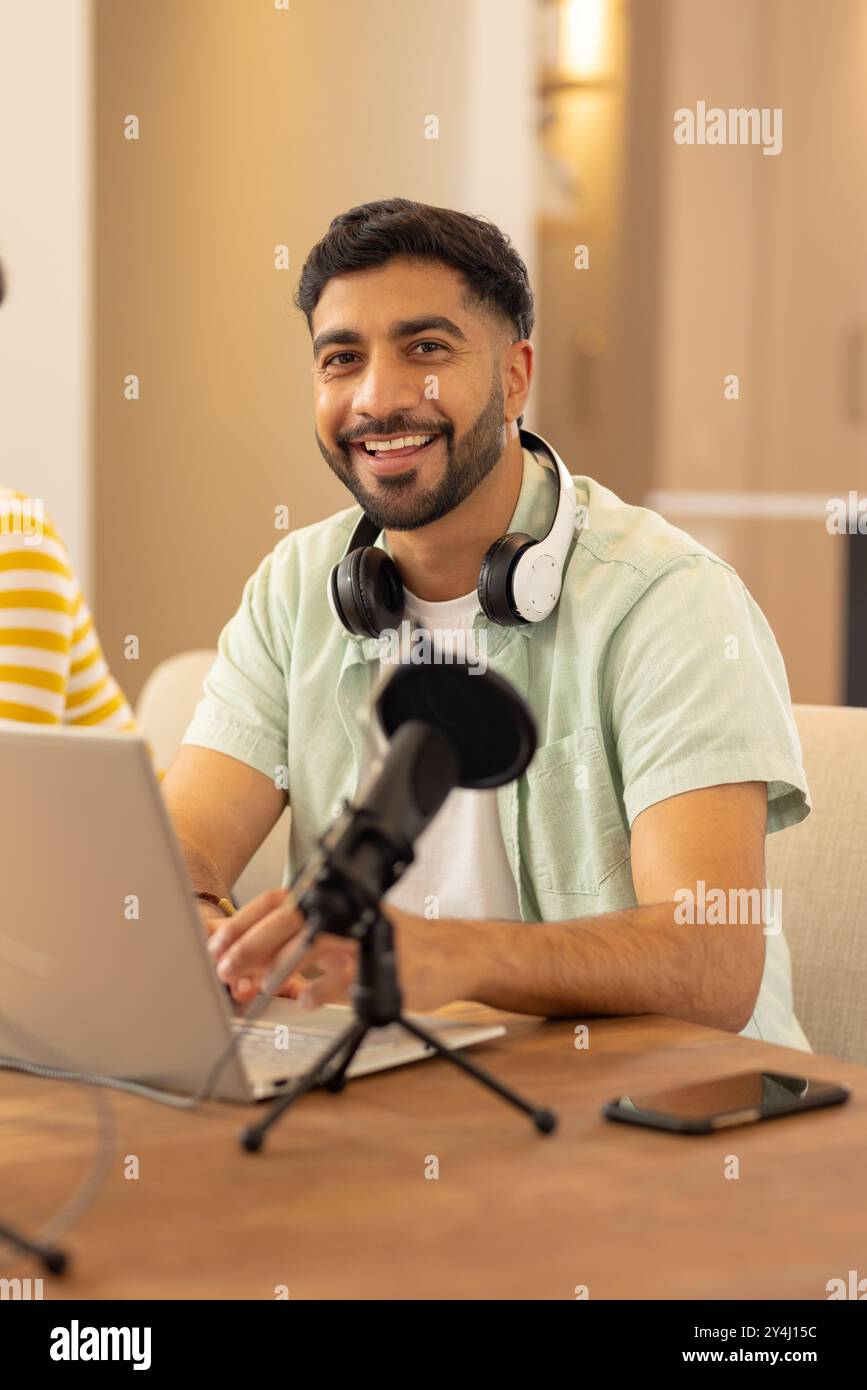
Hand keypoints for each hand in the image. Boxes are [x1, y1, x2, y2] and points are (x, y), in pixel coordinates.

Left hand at [206, 887, 478, 1012]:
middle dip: (252, 943)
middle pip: (291, 916)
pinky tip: (303, 1000)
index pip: (280, 900)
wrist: (451, 955)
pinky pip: (350, 973)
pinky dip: (322, 988)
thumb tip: (249, 969)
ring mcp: (369, 934)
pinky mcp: (388, 960)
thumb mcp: (345, 937)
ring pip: (316, 939)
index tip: (218, 945)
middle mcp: (350, 911)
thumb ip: (303, 948)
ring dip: (279, 963)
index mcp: (336, 902)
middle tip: (225, 967)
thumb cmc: (394, 946)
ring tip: (255, 985)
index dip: (244, 921)